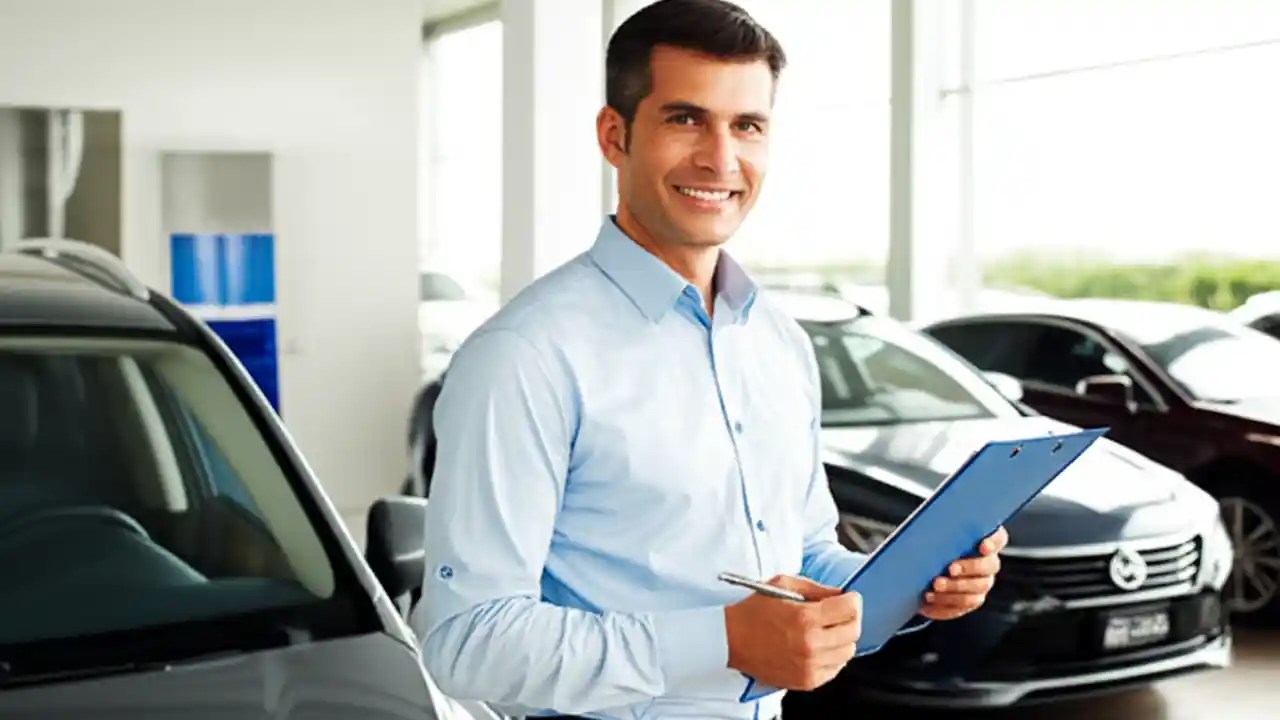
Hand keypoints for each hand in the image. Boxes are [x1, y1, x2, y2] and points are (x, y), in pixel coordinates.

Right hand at [724, 575, 861, 691]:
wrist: (730, 640)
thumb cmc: (754, 611)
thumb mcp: (783, 585)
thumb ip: (816, 589)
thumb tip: (841, 594)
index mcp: (805, 618)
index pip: (849, 609)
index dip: (852, 600)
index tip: (849, 598)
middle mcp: (811, 644)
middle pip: (853, 631)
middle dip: (850, 618)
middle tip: (839, 613)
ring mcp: (809, 665)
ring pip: (847, 652)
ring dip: (841, 638)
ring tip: (825, 631)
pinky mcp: (806, 680)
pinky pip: (835, 669)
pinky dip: (832, 657)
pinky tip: (819, 647)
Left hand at [920, 526, 1008, 620]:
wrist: (920, 572)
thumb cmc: (931, 546)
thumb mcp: (935, 535)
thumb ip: (941, 531)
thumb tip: (932, 528)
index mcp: (984, 541)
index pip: (998, 538)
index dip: (993, 542)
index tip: (982, 546)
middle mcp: (988, 564)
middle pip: (989, 565)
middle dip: (970, 567)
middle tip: (950, 568)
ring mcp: (982, 584)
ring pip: (977, 587)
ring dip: (955, 587)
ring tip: (935, 585)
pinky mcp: (970, 601)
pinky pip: (963, 604)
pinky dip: (945, 601)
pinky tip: (930, 597)